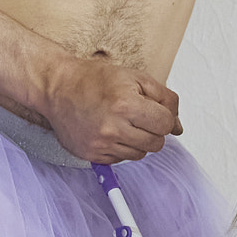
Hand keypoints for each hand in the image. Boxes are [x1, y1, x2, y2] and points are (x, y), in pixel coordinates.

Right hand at [45, 53, 181, 162]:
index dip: (164, 117)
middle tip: (138, 115)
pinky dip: (121, 147)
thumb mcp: (136, 77)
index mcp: (125, 105)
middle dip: (153, 129)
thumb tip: (179, 127)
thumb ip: (165, 99)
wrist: (57, 87)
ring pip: (140, 154)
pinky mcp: (91, 155)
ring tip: (122, 122)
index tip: (154, 110)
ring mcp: (100, 144)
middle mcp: (112, 128)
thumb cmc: (94, 79)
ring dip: (138, 139)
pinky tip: (110, 130)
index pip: (165, 124)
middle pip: (156, 143)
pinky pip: (121, 159)